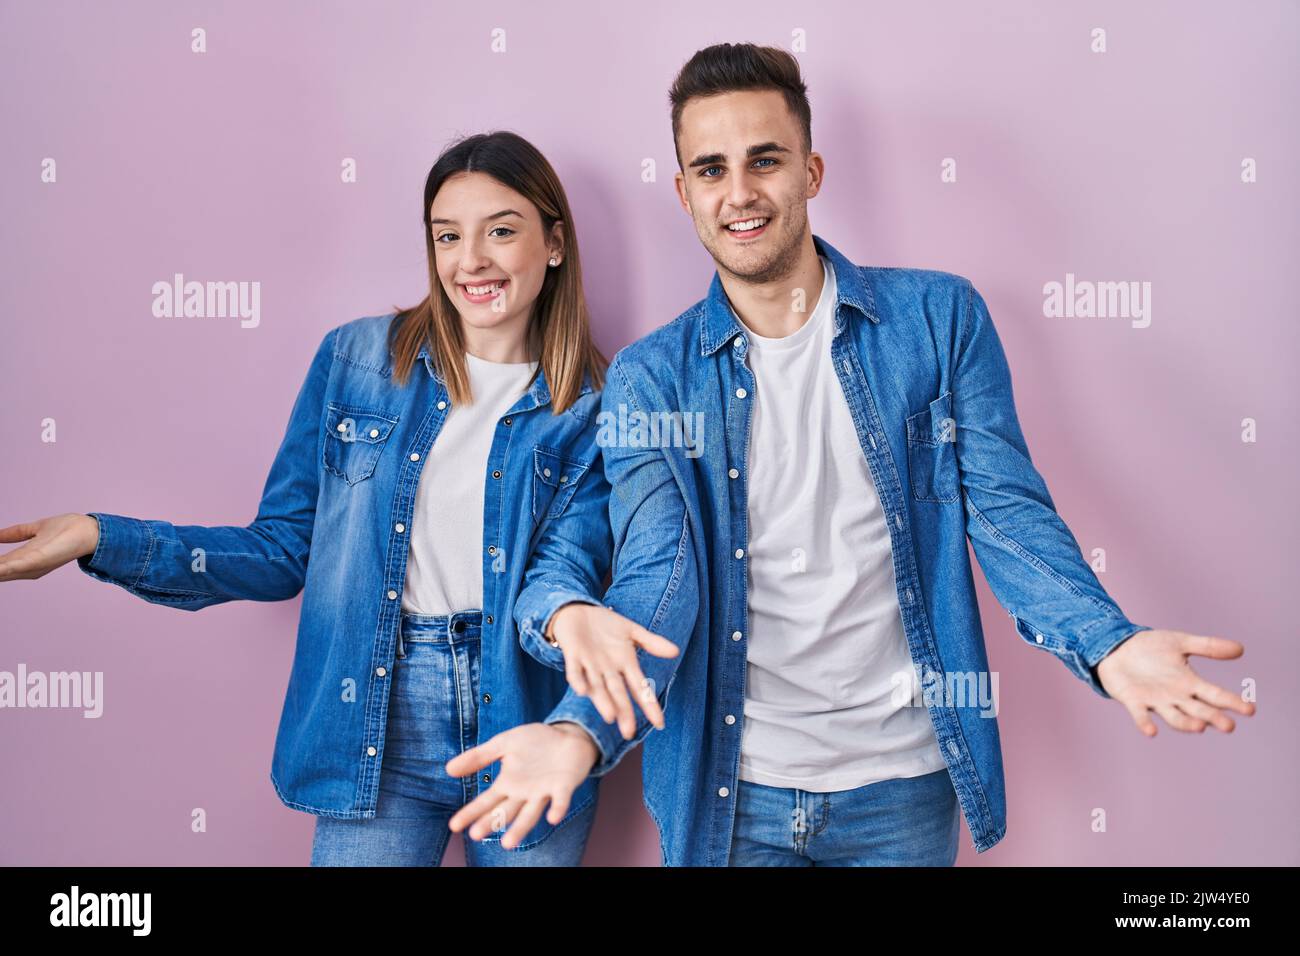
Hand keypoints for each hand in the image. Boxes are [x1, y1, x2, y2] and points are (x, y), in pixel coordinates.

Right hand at [0, 514, 99, 581]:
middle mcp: (25, 567)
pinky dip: (0, 570)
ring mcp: (31, 565)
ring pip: (2, 572)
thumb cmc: (67, 530)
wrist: (89, 530)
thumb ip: (17, 533)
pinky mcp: (37, 560)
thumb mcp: (35, 530)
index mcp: (22, 559)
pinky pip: (13, 567)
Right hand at [446, 721, 598, 848]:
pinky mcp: (564, 786)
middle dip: (491, 822)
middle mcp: (524, 793)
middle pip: (505, 811)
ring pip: (530, 813)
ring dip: (520, 828)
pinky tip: (552, 818)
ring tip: (508, 843)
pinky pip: (560, 800)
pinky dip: (557, 808)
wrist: (568, 734)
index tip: (454, 826)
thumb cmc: (536, 742)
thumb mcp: (504, 743)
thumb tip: (448, 769)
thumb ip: (479, 757)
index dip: (471, 813)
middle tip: (475, 835)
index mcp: (508, 784)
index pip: (486, 802)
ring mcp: (544, 792)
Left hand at [547, 602, 678, 738]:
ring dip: (603, 701)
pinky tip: (582, 691)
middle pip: (617, 693)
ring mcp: (589, 664)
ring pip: (597, 686)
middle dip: (624, 712)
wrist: (576, 610)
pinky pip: (574, 671)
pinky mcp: (572, 655)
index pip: (639, 687)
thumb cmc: (605, 625)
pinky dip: (578, 680)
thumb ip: (652, 643)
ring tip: (610, 717)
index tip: (660, 723)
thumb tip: (676, 652)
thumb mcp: (632, 631)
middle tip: (629, 733)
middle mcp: (608, 670)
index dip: (649, 704)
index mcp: (624, 665)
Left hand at [1095, 628, 1255, 735]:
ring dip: (1186, 723)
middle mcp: (1175, 696)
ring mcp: (1155, 700)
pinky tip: (1151, 731)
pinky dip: (1145, 723)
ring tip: (1200, 727)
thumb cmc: (1150, 647)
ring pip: (1174, 717)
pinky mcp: (1133, 701)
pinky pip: (1140, 715)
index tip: (1250, 710)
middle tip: (1229, 726)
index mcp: (1189, 683)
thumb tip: (1241, 648)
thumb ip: (1208, 647)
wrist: (1116, 646)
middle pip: (1199, 710)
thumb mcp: (1181, 642)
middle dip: (1213, 718)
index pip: (1215, 695)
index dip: (1232, 702)